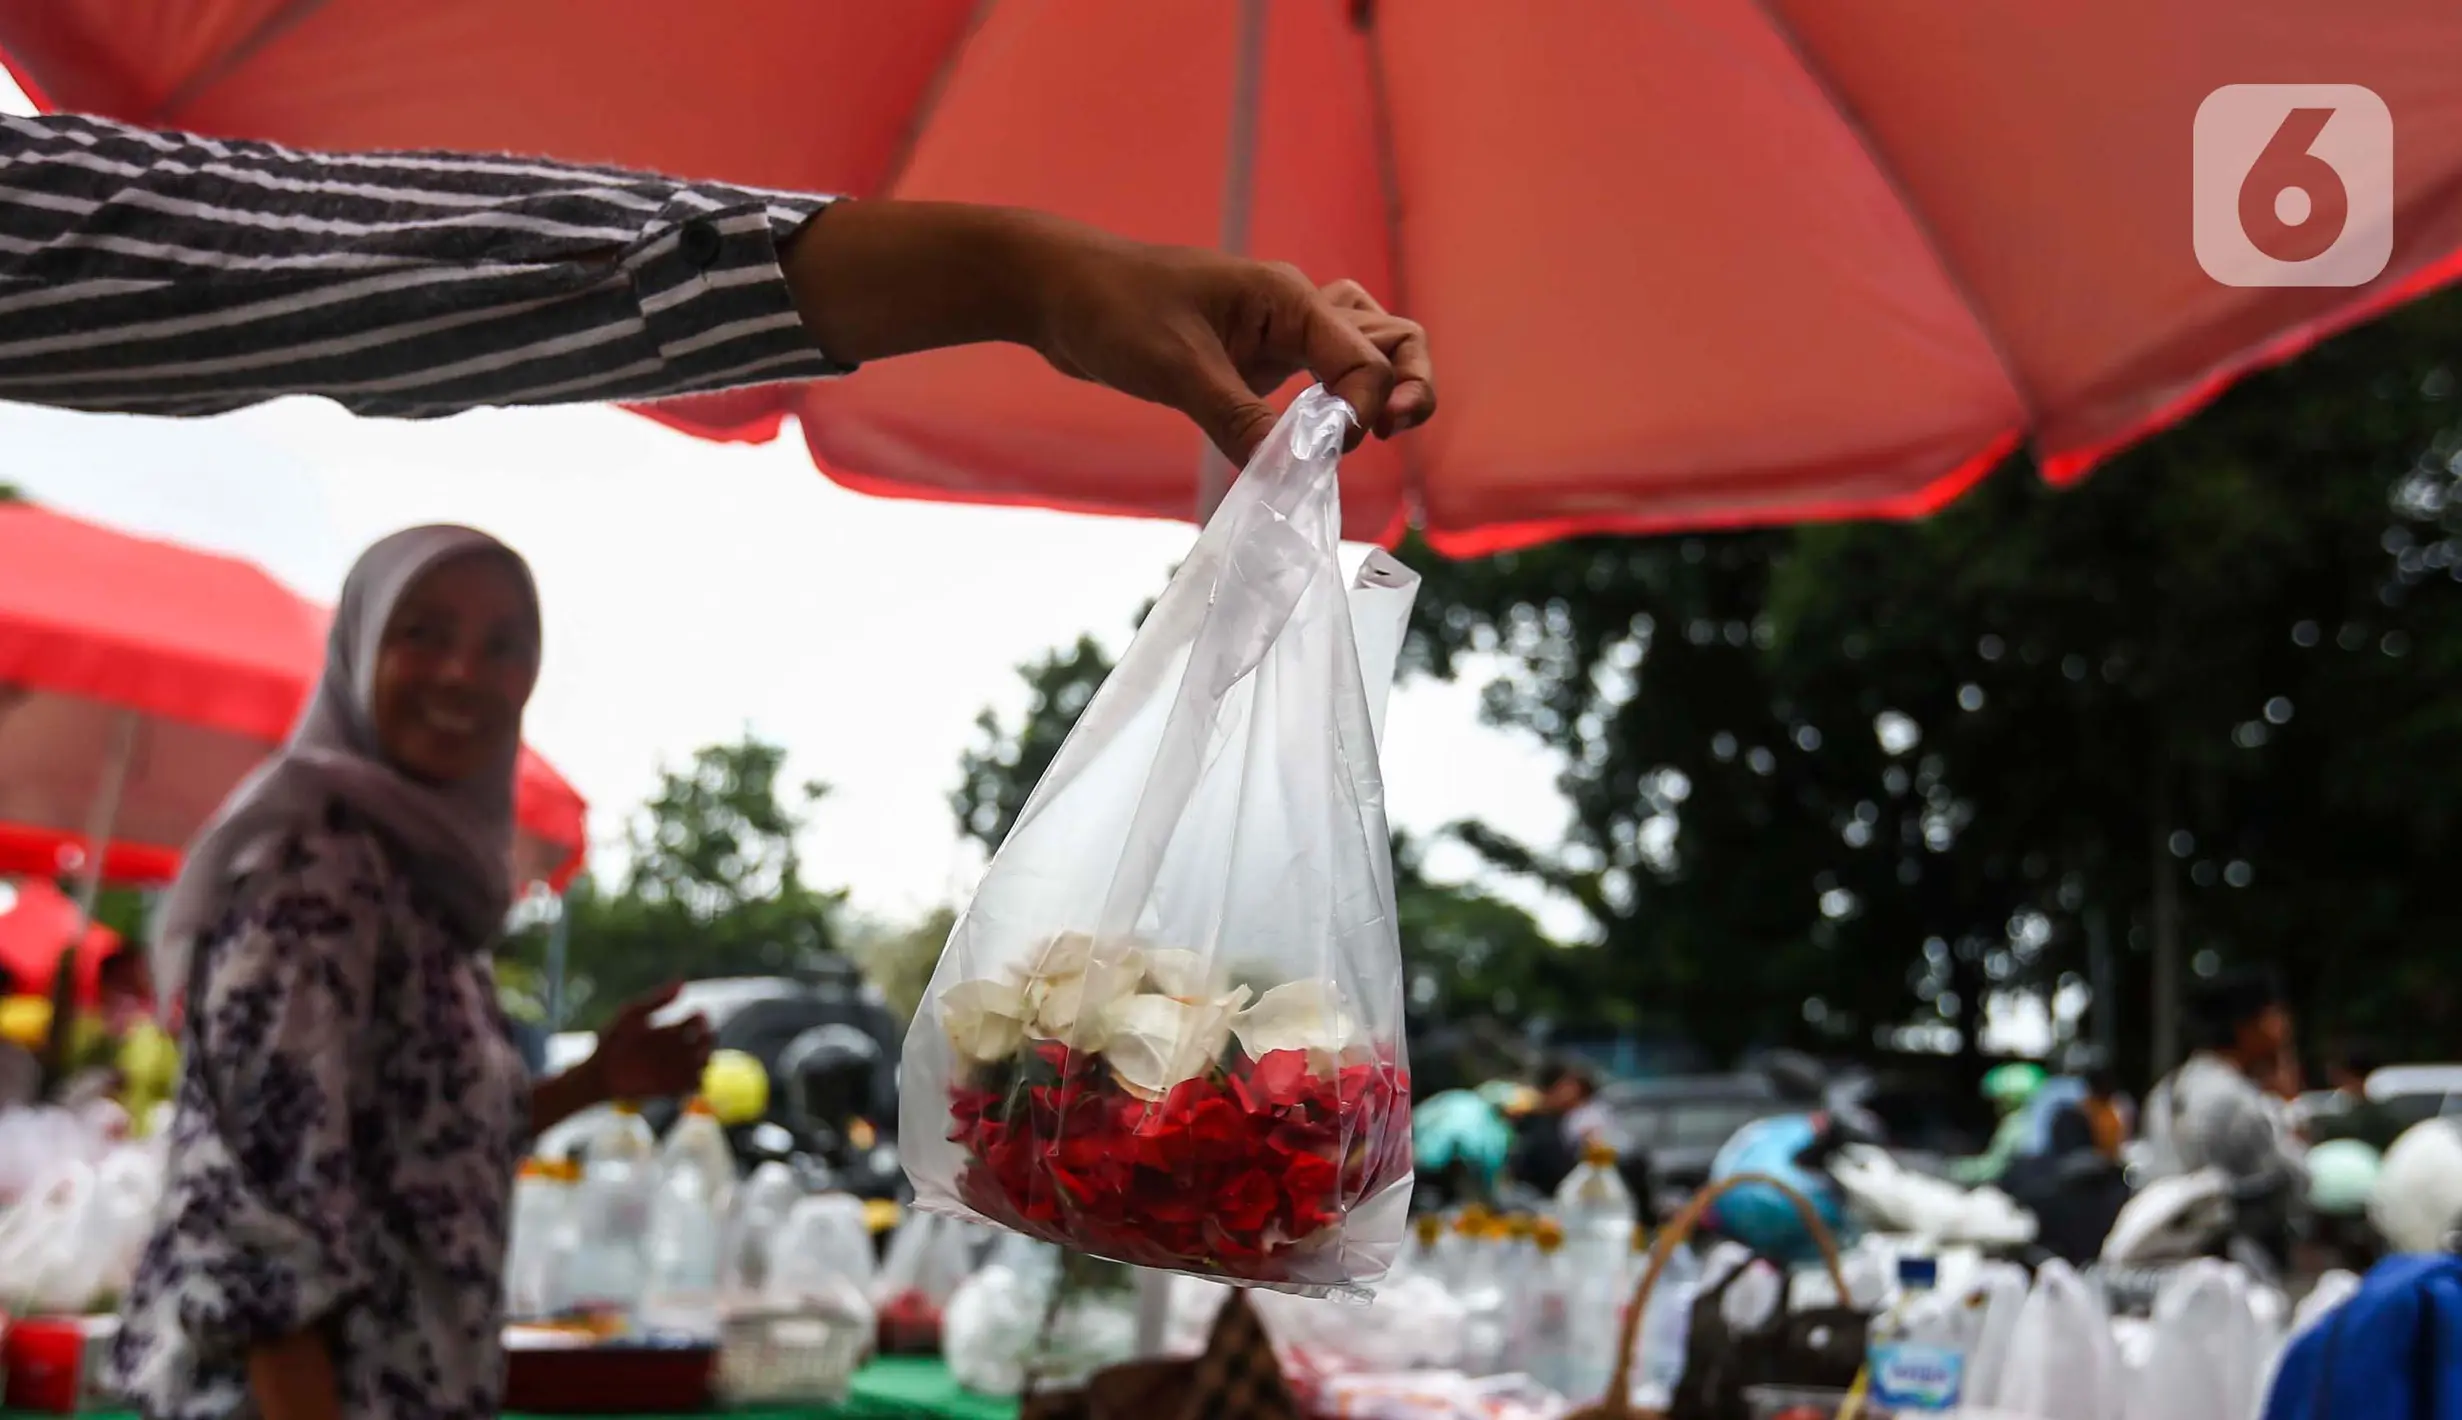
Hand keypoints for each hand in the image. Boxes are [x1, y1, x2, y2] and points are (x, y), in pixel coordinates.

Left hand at [580, 983, 711, 1103]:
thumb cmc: (612, 1041)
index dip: (702, 1017)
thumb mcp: (632, 1015)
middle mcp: (676, 1048)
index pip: (699, 1019)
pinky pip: (696, 1084)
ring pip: (706, 1063)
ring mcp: (675, 1068)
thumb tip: (683, 980)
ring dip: (706, 1060)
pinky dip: (698, 1081)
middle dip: (709, 1038)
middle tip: (699, 1040)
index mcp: (670, 1029)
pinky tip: (686, 1076)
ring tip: (694, 1059)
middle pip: (708, 1040)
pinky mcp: (672, 1087)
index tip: (696, 1017)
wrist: (599, 1073)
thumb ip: (657, 1000)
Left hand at [784, 201, 1434, 466]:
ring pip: (1359, 355)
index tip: (1338, 445)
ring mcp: (1277, 333)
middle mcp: (1293, 310)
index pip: (1362, 353)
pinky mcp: (1253, 358)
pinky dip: (1332, 407)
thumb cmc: (1113, 311)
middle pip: (1387, 339)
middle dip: (1405, 384)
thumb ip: (1238, 419)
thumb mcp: (1177, 370)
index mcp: (1286, 297)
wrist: (1056, 294)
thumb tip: (1289, 475)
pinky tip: (1321, 443)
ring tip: (1373, 434)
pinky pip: (1317, 378)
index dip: (1366, 404)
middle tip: (1396, 431)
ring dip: (1377, 390)